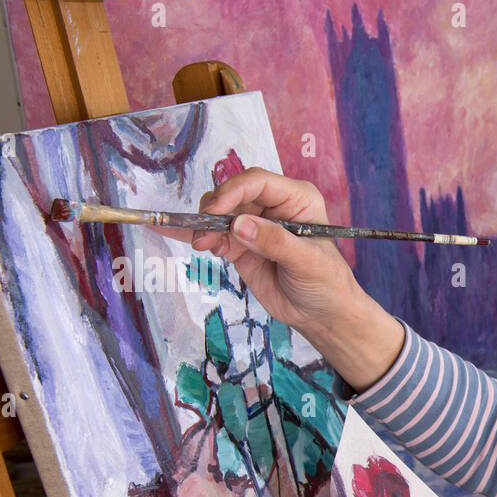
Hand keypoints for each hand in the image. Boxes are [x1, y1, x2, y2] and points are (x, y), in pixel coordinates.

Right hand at [191, 167, 356, 333]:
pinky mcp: (241, 246)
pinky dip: (196, 234)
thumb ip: (275, 242)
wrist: (322, 314)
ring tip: (204, 245)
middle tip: (205, 235)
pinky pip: (214, 234)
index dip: (233, 192)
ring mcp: (255, 226)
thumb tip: (239, 224)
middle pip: (233, 195)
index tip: (215, 211)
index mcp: (297, 199)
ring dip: (205, 226)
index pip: (258, 182)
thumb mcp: (307, 262)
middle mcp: (274, 207)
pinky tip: (170, 230)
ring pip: (219, 213)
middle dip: (214, 211)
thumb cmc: (327, 283)